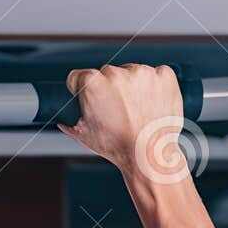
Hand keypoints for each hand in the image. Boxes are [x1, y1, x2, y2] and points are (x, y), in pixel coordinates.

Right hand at [59, 64, 183, 176]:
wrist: (149, 154)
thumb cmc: (118, 147)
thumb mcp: (85, 137)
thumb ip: (71, 124)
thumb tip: (64, 123)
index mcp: (92, 84)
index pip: (79, 76)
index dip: (81, 89)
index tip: (89, 98)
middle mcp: (116, 73)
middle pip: (107, 73)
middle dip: (110, 88)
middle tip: (118, 111)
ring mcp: (142, 72)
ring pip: (132, 73)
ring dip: (133, 87)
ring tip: (136, 111)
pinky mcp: (164, 75)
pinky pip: (157, 73)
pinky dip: (155, 85)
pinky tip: (152, 103)